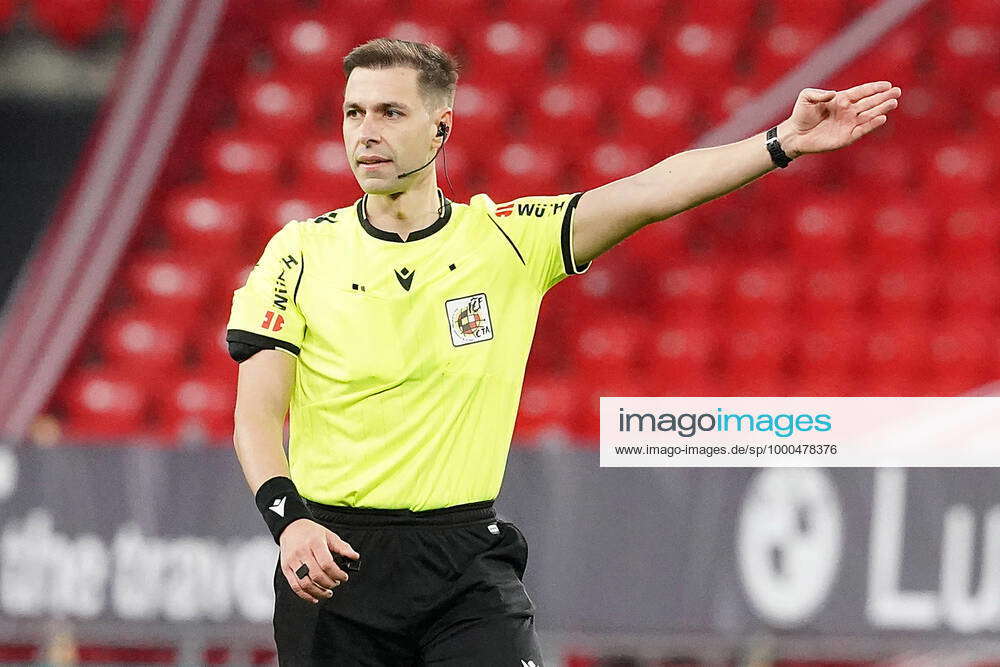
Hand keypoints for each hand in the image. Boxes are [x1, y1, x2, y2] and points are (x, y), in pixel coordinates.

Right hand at [279, 518, 359, 603]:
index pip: (326, 563)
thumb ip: (342, 547)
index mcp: (315, 543)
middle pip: (316, 575)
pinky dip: (305, 595)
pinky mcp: (286, 568)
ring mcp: (292, 561)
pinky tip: (314, 597)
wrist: (291, 527)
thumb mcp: (329, 535)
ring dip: (319, 592)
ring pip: (305, 583)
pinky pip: (295, 586)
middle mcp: (302, 552)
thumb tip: (354, 556)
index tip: (343, 577)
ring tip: (328, 593)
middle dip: (329, 584)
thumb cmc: (311, 532)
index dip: (337, 574)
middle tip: (336, 583)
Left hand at [780, 81, 901, 156]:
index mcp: (841, 99)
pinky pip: (862, 129)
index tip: (888, 84)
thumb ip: (819, 93)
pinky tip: (882, 118)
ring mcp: (848, 124)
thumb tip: (834, 95)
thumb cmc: (800, 114)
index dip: (874, 88)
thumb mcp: (806, 97)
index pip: (862, 92)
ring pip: (869, 115)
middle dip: (883, 97)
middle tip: (897, 92)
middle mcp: (847, 111)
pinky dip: (872, 124)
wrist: (795, 134)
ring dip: (881, 109)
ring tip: (893, 103)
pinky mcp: (846, 137)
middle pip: (870, 102)